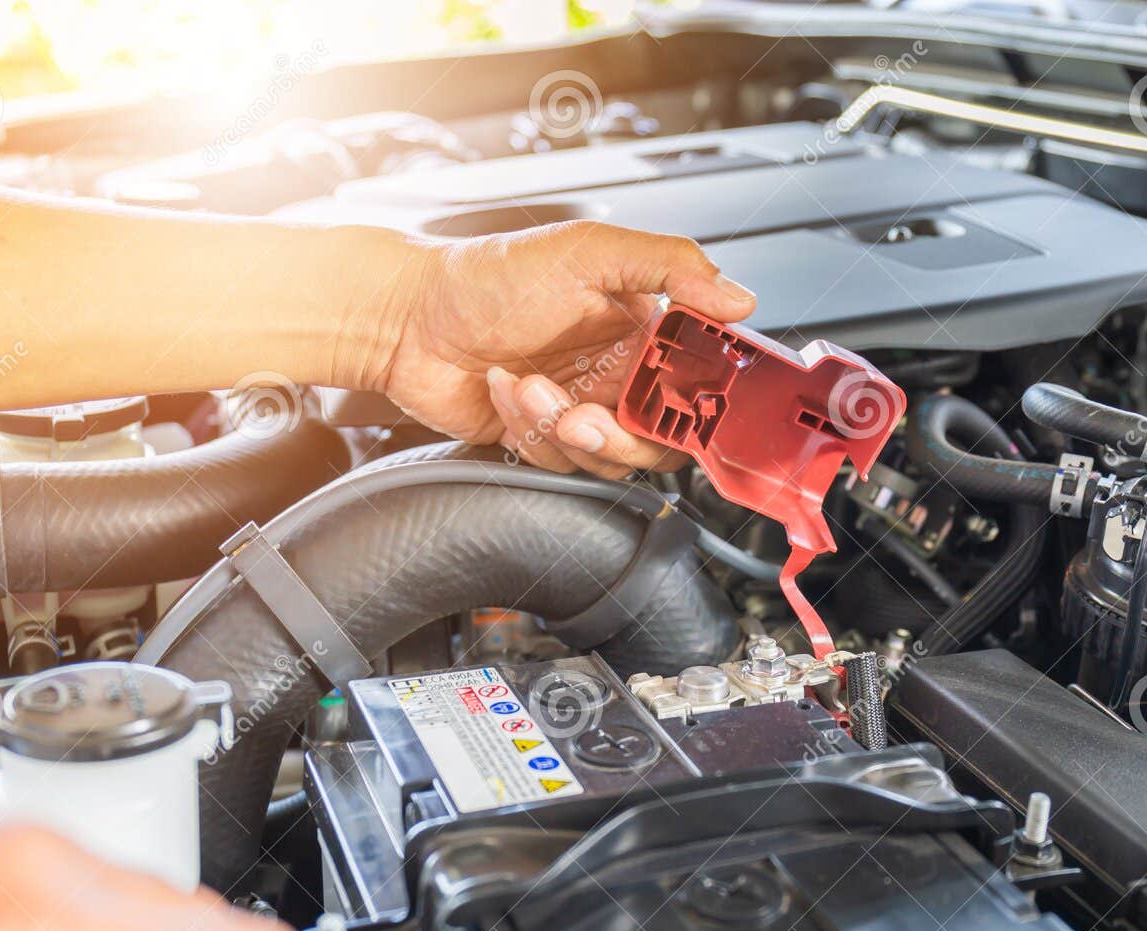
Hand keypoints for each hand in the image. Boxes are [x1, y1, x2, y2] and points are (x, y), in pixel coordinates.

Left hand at [377, 221, 754, 477]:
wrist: (407, 318)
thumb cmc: (489, 275)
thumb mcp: (588, 251)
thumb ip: (670, 265)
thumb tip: (739, 296)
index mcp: (642, 329)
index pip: (699, 382)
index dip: (695, 405)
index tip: (676, 408)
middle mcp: (618, 372)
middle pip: (661, 438)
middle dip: (621, 435)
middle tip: (582, 414)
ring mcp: (582, 407)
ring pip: (612, 458)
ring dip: (565, 431)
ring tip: (528, 389)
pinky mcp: (542, 437)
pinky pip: (561, 462)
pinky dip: (528, 431)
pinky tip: (504, 391)